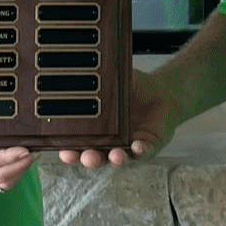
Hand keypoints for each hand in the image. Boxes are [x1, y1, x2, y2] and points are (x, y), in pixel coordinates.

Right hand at [0, 146, 36, 190]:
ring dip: (21, 171)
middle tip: (35, 153)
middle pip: (1, 176)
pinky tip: (22, 165)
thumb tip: (7, 128)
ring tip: (32, 158)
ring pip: (3, 183)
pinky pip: (1, 184)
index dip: (11, 156)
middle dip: (21, 165)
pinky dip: (15, 175)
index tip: (26, 150)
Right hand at [58, 69, 175, 166]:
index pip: (79, 143)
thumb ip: (101, 78)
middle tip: (85, 157)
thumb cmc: (135, 89)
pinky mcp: (147, 146)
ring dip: (114, 159)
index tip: (63, 151)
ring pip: (118, 158)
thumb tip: (83, 66)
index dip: (70, 150)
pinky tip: (137, 146)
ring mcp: (128, 145)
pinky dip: (139, 151)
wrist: (162, 92)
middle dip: (89, 158)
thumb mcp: (115, 81)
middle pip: (95, 156)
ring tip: (113, 155)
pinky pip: (143, 152)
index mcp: (96, 128)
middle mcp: (110, 141)